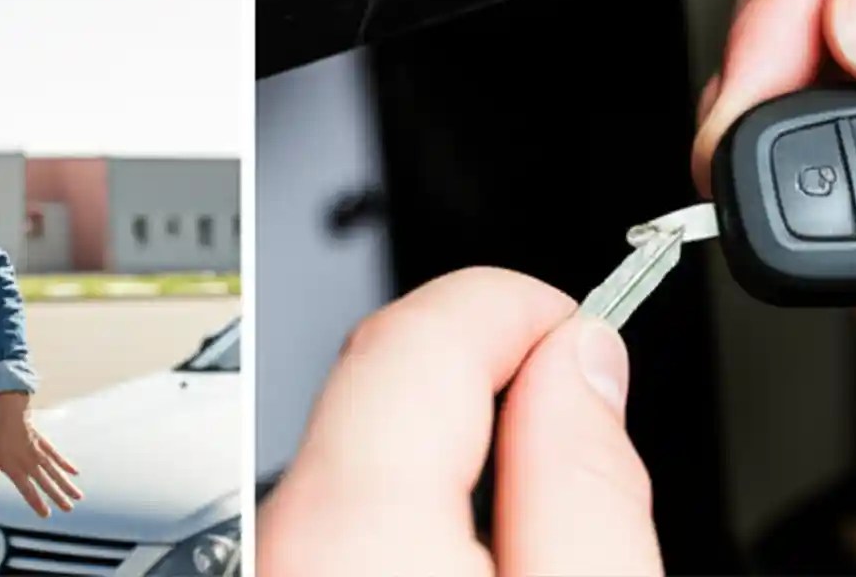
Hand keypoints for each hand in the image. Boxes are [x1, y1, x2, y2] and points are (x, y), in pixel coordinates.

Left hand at [0, 391, 83, 517]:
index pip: (28, 491)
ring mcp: (39, 454)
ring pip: (55, 472)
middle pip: (46, 484)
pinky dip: (66, 465)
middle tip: (69, 509)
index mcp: (16, 470)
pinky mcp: (44, 445)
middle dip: (58, 497)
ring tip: (78, 496)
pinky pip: (57, 457)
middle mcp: (30, 464)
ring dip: (66, 484)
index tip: (46, 514)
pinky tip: (75, 473)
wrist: (8, 416)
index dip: (37, 503)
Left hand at [257, 267, 662, 575]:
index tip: (582, 326)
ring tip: (541, 499)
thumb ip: (586, 487)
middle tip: (580, 409)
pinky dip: (410, 508)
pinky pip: (338, 515)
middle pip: (381, 382)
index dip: (515, 305)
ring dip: (452, 444)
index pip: (417, 334)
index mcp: (353, 532)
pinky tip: (474, 552)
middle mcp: (283, 541)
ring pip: (359, 451)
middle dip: (491, 369)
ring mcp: (268, 562)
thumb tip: (586, 364)